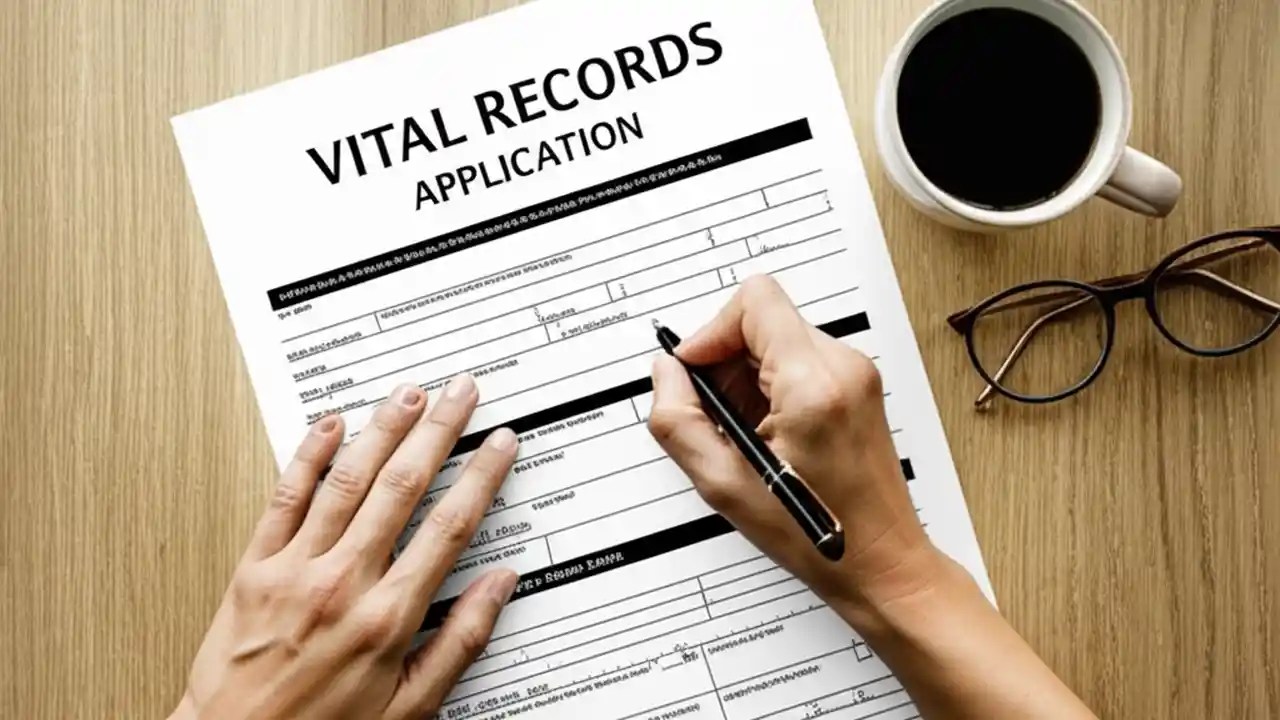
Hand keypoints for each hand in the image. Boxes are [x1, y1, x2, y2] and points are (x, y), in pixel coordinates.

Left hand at [171, 376, 518, 719]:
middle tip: (460, 392)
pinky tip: (329, 425)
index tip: (499, 444)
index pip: (449, 527)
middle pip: (403, 487)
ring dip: (382, 429)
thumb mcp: (410, 707)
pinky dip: (308, 456)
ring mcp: (295, 570)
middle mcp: (343, 583)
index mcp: (388, 617)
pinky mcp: (254, 568)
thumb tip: (499, 586)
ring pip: (348, 481)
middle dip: (438, 431)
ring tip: (408, 394)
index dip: (481, 477)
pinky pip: (284, 498)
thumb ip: (460, 640)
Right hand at [647, 276, 943, 624]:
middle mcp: (843, 368)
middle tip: (715, 416)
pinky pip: (797, 363)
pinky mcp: (857, 388)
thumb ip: (679, 420)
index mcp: (813, 384)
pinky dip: (769, 390)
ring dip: (745, 379)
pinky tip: (766, 436)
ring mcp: (855, 376)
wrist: (881, 562)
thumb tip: (666, 374)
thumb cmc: (821, 537)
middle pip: (763, 319)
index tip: (693, 371)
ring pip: (777, 340)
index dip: (710, 332)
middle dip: (724, 362)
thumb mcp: (724, 484)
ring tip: (743, 434)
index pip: (754, 301)